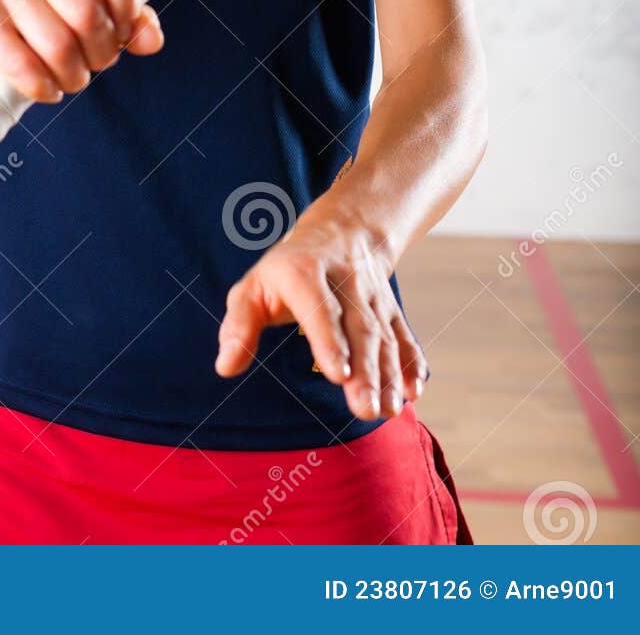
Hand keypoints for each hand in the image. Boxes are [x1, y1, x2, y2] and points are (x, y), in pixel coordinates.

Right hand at [0, 0, 163, 102]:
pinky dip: (42, 86)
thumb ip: (132, 22)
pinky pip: (23, 63)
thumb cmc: (51, 19)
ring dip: (74, 75)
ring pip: (59, 44)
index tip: (124, 32)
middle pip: (87, 11)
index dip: (125, 6)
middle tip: (97, 62)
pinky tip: (49, 88)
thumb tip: (152, 39)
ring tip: (73, 77)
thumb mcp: (97, 12)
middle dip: (101, 51)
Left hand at [215, 202, 426, 420]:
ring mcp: (372, 295)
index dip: (329, 339)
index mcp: (302, 271)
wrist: (344, 229)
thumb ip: (240, 325)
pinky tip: (414, 390)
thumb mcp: (254, 285)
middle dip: (365, 370)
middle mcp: (344, 281)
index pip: (318, 306)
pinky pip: (404, 335)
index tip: (337, 374)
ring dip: (389, 374)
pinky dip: (412, 362)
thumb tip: (225, 366)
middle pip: (358, 327)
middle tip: (364, 410)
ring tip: (387, 409)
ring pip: (383, 335)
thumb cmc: (286, 269)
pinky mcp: (391, 308)